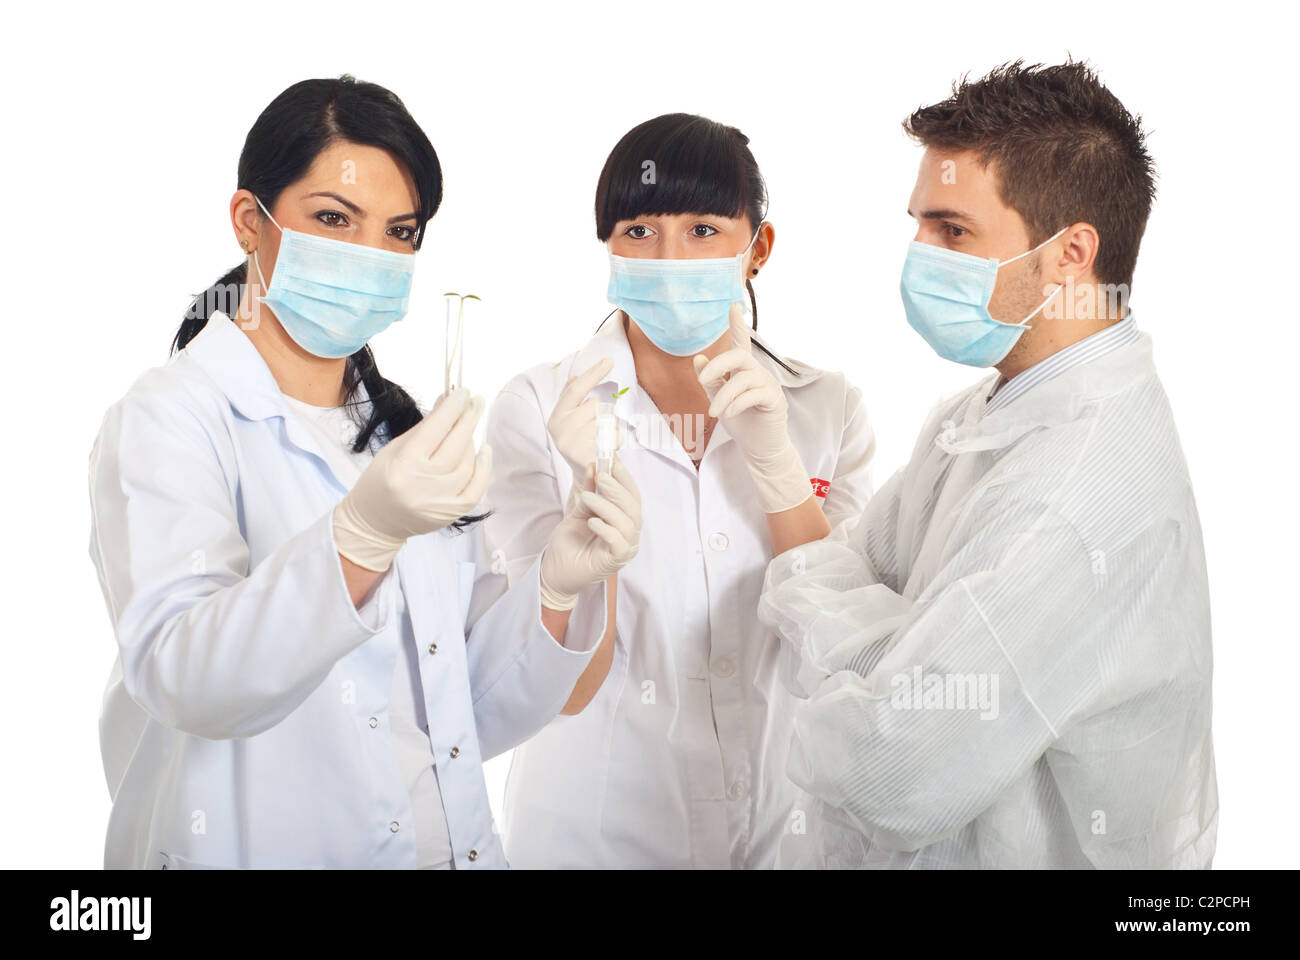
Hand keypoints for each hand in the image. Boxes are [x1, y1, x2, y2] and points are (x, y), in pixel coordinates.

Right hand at [333, 387, 491, 571]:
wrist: (375, 522)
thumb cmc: (380, 480)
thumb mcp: (395, 449)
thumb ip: (425, 427)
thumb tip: (448, 402)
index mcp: (404, 464)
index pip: (435, 429)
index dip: (452, 408)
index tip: (463, 392)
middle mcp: (423, 485)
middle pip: (456, 445)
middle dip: (468, 419)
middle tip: (477, 401)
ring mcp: (440, 502)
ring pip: (467, 464)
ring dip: (471, 441)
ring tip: (467, 429)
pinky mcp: (452, 514)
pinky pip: (476, 488)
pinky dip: (484, 467)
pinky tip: (484, 451)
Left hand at [539, 456, 640, 610]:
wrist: (554, 571)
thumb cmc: (569, 543)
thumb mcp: (579, 511)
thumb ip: (589, 491)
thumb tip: (593, 467)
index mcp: (624, 520)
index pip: (633, 497)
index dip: (626, 479)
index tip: (614, 462)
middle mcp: (628, 534)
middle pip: (633, 508)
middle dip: (618, 490)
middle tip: (601, 477)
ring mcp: (624, 548)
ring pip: (626, 523)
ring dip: (607, 506)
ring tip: (588, 498)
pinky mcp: (615, 561)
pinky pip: (618, 542)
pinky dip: (606, 529)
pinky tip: (592, 522)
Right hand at [548, 357, 620, 480]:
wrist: (587, 478)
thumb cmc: (585, 444)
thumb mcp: (576, 421)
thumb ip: (575, 400)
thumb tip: (574, 378)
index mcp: (556, 417)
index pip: (575, 389)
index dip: (593, 374)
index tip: (609, 360)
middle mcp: (559, 428)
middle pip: (595, 405)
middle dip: (604, 415)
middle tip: (599, 431)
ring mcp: (569, 443)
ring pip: (605, 421)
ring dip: (611, 430)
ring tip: (602, 442)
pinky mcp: (583, 456)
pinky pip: (610, 438)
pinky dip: (614, 442)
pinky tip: (606, 451)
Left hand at [693, 303, 810, 513]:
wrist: (758, 448)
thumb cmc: (741, 421)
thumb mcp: (719, 398)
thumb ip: (710, 380)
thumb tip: (699, 358)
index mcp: (743, 370)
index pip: (740, 342)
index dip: (737, 324)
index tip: (734, 305)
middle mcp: (757, 373)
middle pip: (739, 356)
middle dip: (718, 365)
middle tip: (702, 381)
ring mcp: (768, 385)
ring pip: (743, 379)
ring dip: (724, 395)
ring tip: (714, 411)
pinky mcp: (774, 400)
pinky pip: (754, 394)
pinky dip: (737, 403)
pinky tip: (729, 413)